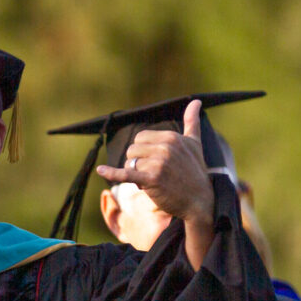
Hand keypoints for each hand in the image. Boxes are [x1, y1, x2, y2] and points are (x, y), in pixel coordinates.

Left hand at [96, 99, 213, 224]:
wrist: (199, 200)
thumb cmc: (195, 171)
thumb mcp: (195, 143)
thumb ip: (192, 122)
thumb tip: (195, 100)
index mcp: (171, 137)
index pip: (140, 138)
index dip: (144, 152)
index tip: (158, 162)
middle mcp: (165, 147)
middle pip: (132, 150)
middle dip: (138, 163)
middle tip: (156, 173)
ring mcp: (158, 163)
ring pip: (129, 163)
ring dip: (136, 174)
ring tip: (154, 181)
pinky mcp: (151, 179)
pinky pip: (126, 173)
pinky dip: (112, 172)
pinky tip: (100, 170)